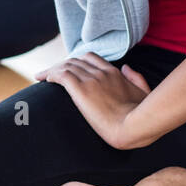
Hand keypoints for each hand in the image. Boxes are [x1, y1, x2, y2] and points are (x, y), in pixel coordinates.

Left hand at [36, 52, 150, 149]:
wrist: (134, 127)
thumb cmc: (141, 116)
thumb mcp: (144, 92)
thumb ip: (136, 77)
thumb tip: (126, 66)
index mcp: (114, 73)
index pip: (90, 58)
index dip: (77, 61)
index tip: (68, 69)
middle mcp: (101, 72)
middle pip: (75, 60)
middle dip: (62, 65)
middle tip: (51, 74)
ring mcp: (91, 80)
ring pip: (66, 65)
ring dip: (52, 69)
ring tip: (41, 77)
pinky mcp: (81, 90)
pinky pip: (61, 75)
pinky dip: (50, 74)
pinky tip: (44, 80)